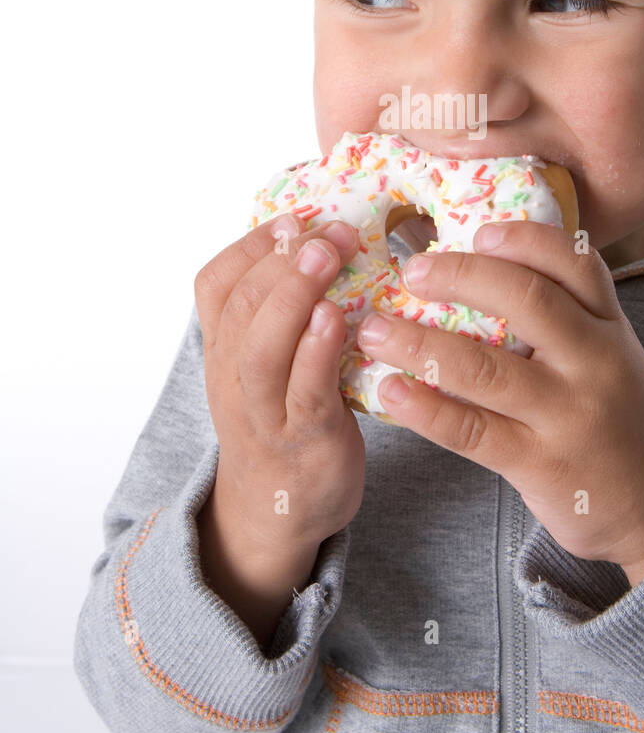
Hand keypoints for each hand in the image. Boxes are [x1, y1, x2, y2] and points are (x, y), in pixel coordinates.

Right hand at [194, 211, 366, 555]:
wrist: (276, 513)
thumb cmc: (283, 422)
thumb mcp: (265, 365)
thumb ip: (279, 314)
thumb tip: (319, 243)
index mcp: (223, 351)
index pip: (215, 285)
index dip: (251, 245)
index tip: (293, 219)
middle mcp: (234, 377)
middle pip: (239, 307)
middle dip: (282, 259)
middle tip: (326, 229)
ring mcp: (266, 411)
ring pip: (260, 348)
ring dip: (293, 294)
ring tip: (326, 256)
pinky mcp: (306, 439)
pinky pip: (304, 390)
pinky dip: (317, 350)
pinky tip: (338, 319)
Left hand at [356, 221, 643, 585]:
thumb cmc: (618, 417)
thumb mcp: (611, 354)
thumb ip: (566, 316)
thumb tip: (482, 267)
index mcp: (611, 326)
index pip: (576, 263)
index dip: (523, 239)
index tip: (478, 231)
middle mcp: (594, 363)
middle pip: (527, 301)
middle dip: (460, 277)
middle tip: (411, 271)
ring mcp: (567, 415)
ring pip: (483, 368)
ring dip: (418, 344)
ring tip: (373, 330)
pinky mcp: (540, 464)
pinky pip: (470, 429)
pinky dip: (422, 408)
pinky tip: (389, 391)